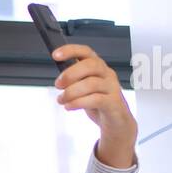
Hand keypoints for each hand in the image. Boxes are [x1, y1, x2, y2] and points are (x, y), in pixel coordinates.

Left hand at [51, 43, 136, 168]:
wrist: (116, 122)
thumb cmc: (99, 104)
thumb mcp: (83, 89)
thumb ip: (74, 81)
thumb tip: (59, 79)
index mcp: (98, 67)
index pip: (86, 52)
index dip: (71, 50)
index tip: (55, 55)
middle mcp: (107, 74)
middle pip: (90, 65)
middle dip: (70, 74)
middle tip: (58, 85)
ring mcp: (112, 88)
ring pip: (91, 83)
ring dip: (71, 92)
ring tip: (61, 100)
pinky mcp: (114, 103)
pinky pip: (96, 99)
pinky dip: (79, 102)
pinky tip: (69, 107)